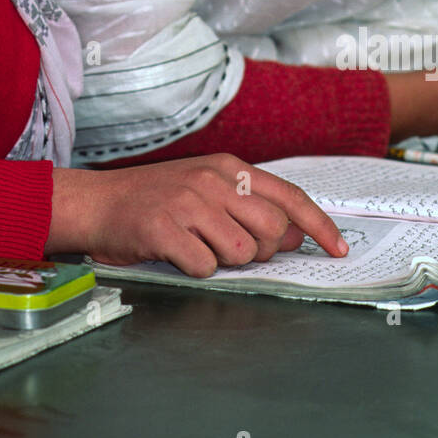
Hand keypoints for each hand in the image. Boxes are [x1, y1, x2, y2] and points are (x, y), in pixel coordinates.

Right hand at [47, 156, 347, 277]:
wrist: (98, 202)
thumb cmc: (156, 199)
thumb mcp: (207, 189)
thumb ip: (252, 206)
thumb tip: (295, 234)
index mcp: (228, 167)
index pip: (289, 196)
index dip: (320, 226)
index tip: (339, 249)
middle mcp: (212, 180)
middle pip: (272, 231)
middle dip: (261, 252)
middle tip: (229, 247)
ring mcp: (187, 203)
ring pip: (242, 253)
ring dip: (224, 261)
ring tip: (196, 245)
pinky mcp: (164, 230)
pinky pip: (205, 267)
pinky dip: (195, 269)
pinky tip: (176, 253)